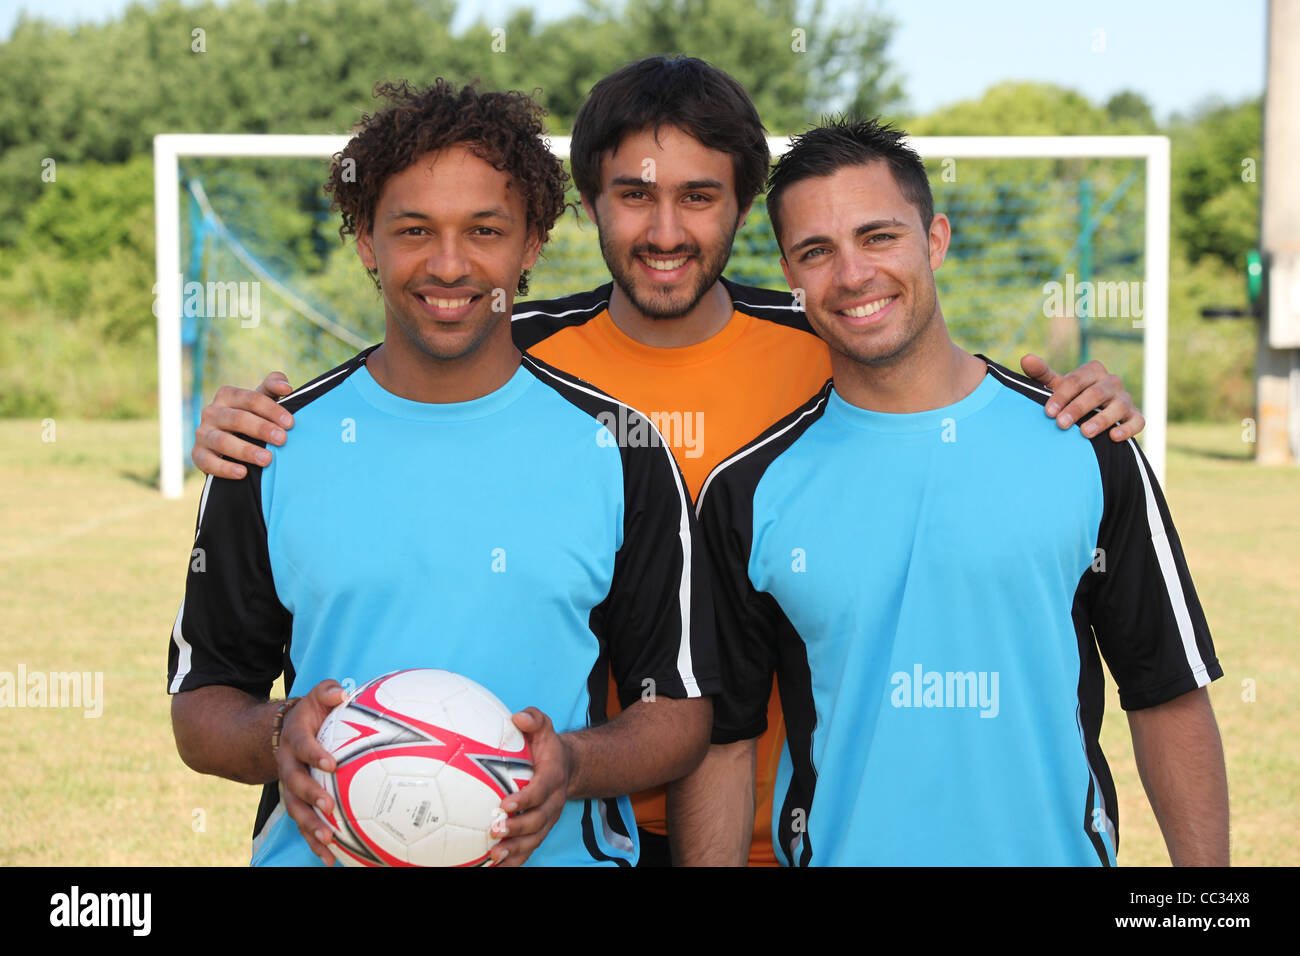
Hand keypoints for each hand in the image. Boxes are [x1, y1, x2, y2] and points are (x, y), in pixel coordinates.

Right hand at [192, 372, 294, 478]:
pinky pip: (207, 462)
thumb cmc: (253, 417)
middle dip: (261, 429)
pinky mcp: (197, 454)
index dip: (271, 410)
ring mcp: (202, 433)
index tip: (290, 423)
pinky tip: (242, 473)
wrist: (231, 445)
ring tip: (267, 459)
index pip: (251, 399)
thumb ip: (273, 387)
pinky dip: (224, 468)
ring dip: (246, 450)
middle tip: (282, 440)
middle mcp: (211, 412)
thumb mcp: (262, 400)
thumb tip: (286, 387)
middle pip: (238, 419)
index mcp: (227, 395)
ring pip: (222, 441)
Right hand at [275, 679, 346, 866]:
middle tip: (328, 806)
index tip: (331, 764)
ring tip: (329, 840)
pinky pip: (304, 825)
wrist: (286, 732)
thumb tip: (341, 691)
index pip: (303, 747)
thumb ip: (328, 690)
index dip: (315, 754)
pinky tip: (331, 859)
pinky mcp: (298, 803)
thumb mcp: (317, 696)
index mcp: (295, 740)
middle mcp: (288, 766)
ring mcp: (290, 788)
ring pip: (296, 810)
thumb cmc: (313, 713)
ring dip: (310, 826)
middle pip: (294, 784)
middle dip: (310, 796)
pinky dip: (315, 843)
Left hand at [489, 707, 572, 866]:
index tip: (505, 804)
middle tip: (495, 830)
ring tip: (494, 856)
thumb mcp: (544, 726)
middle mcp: (553, 802)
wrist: (566, 767)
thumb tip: (518, 717)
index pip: (541, 790)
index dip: (525, 799)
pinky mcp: (540, 831)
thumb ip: (534, 719)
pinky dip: (513, 860)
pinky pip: (528, 849)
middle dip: (518, 828)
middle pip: (538, 820)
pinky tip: (492, 866)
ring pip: (535, 839)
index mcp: (552, 778)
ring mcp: (547, 820)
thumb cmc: (546, 746)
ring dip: (515, 849)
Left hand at [1020, 354, 1144, 441]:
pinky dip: (1128, 428)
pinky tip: (1113, 438)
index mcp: (1093, 371)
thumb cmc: (1070, 397)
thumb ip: (1042, 374)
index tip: (1048, 412)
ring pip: (1118, 406)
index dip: (1062, 395)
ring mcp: (1125, 399)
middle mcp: (1112, 382)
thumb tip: (1026, 358)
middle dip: (1078, 408)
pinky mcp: (1135, 416)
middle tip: (1061, 424)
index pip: (1076, 380)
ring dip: (1102, 419)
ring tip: (1084, 433)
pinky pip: (1137, 421)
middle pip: (1096, 393)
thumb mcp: (1057, 386)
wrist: (1091, 413)